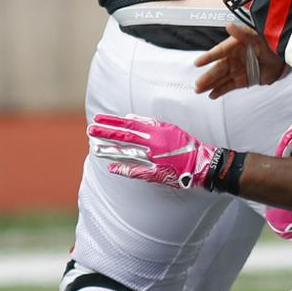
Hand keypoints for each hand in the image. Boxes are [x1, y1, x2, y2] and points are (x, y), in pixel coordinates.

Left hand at [88, 113, 217, 188]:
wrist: (201, 163)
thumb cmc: (185, 144)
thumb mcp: (169, 128)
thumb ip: (148, 123)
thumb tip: (129, 118)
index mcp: (156, 131)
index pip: (129, 124)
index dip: (112, 122)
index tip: (98, 119)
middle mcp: (153, 144)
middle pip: (125, 137)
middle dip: (106, 133)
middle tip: (90, 130)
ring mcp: (153, 159)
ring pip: (127, 154)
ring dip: (110, 151)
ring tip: (95, 148)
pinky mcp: (156, 172)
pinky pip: (136, 171)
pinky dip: (123, 169)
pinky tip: (111, 168)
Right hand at [193, 22, 281, 97]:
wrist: (285, 58)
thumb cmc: (271, 43)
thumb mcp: (258, 37)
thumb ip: (243, 33)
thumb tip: (229, 25)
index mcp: (235, 45)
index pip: (219, 51)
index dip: (208, 57)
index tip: (198, 63)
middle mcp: (234, 58)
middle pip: (218, 68)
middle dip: (208, 76)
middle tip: (198, 84)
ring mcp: (238, 70)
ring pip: (221, 78)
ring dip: (210, 84)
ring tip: (199, 90)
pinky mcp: (244, 80)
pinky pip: (230, 86)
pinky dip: (221, 90)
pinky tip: (212, 95)